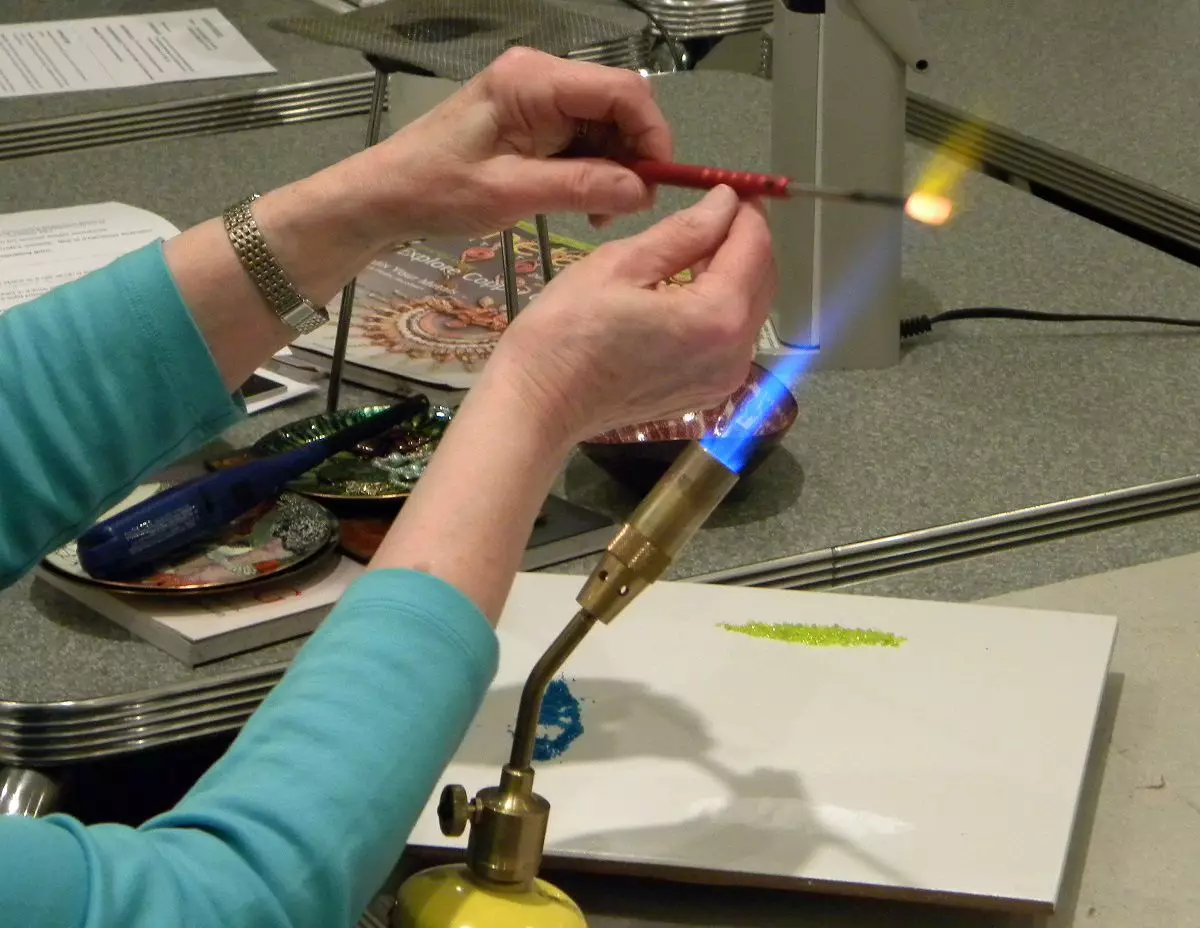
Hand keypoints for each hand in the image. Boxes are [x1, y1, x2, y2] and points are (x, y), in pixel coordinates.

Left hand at [345, 48, 672, 240]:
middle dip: (632, 157)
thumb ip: (581, 188)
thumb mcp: (511, 193)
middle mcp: (540, 79)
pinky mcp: (533, 121)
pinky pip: (583, 141)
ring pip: (606, 127)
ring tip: (597, 213)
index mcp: (533, 81)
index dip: (651, 135)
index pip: (622, 91)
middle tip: (623, 208)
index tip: (656, 183)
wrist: (387, 195)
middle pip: (619, 107)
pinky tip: (582, 204)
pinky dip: (593, 173)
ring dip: (614, 171)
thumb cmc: (435, 189)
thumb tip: (642, 191)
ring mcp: (537, 98)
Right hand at [482, 184, 776, 445]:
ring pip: (748, 307)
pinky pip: (730, 336)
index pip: (754, 246)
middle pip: (761, 278)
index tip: (725, 188)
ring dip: (730, 273)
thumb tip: (725, 202)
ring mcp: (724, 378)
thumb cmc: (566, 333)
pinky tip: (683, 291)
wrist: (540, 406)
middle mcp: (735, 353)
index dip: (745, 211)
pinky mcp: (709, 392)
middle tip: (707, 213)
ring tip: (688, 250)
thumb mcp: (620, 264)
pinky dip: (718, 306)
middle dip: (742, 241)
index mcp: (716, 317)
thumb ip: (683, 232)